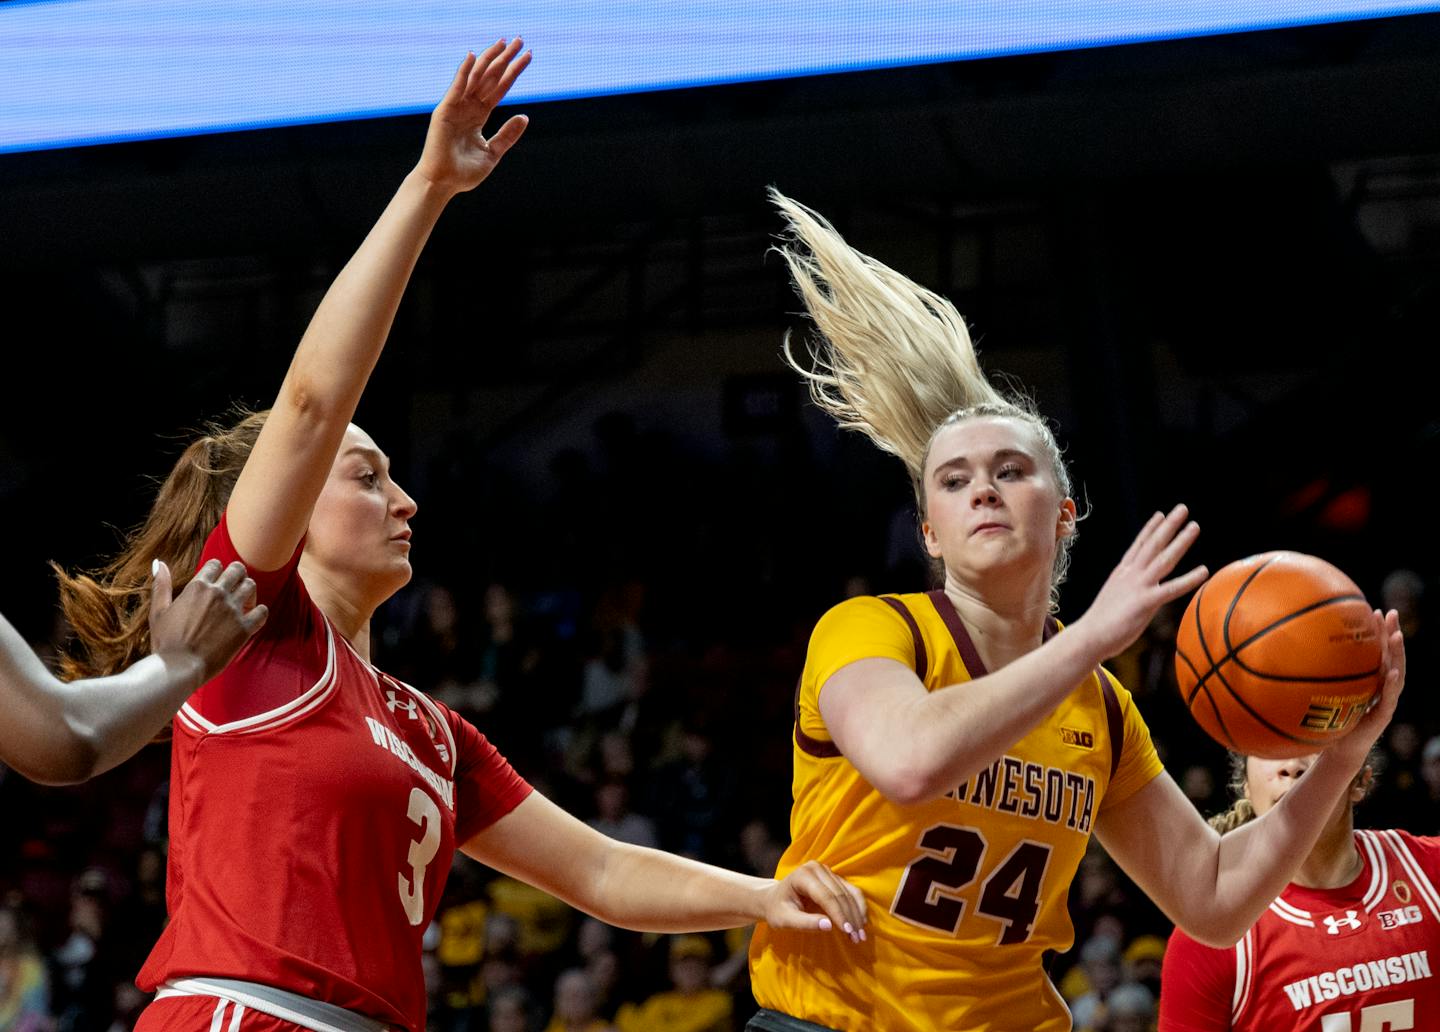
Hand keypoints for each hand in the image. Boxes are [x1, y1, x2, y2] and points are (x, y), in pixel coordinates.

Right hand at [149, 559, 267, 681]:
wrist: (179, 668)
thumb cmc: (166, 642)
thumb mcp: (159, 611)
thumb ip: (161, 585)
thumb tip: (158, 562)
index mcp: (197, 587)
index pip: (216, 564)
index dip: (217, 570)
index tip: (216, 581)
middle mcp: (218, 593)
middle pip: (238, 570)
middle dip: (237, 575)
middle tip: (234, 587)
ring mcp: (233, 610)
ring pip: (251, 586)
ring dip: (248, 591)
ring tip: (243, 602)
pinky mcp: (244, 628)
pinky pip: (263, 611)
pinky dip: (260, 613)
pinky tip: (252, 619)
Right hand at [415, 40, 531, 194]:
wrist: (444, 183)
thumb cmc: (464, 172)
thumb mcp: (493, 152)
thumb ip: (508, 134)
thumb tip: (525, 116)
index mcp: (478, 115)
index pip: (499, 88)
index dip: (512, 72)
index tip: (527, 57)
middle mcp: (468, 106)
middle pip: (490, 77)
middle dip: (504, 59)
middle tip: (519, 40)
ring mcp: (456, 107)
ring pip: (476, 78)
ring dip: (489, 59)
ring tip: (503, 43)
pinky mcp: (445, 111)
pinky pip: (456, 88)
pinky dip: (464, 72)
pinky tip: (474, 57)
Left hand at [760, 860, 867, 943]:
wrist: (774, 899)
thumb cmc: (777, 910)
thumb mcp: (784, 920)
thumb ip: (805, 923)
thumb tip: (829, 927)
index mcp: (802, 876)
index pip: (826, 896)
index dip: (839, 915)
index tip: (848, 933)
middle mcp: (816, 868)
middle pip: (839, 894)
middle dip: (850, 918)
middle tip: (857, 939)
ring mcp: (826, 870)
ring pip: (848, 893)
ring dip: (857, 914)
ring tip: (860, 935)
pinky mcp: (833, 877)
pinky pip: (850, 891)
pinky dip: (858, 907)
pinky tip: (861, 923)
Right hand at [1075, 504, 1207, 659]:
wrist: (1088, 636)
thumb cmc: (1099, 624)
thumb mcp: (1113, 601)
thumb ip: (1125, 593)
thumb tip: (1131, 597)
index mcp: (1121, 574)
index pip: (1138, 546)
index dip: (1150, 529)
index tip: (1160, 515)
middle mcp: (1130, 575)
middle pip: (1153, 544)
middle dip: (1168, 525)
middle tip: (1182, 508)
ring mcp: (1138, 586)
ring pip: (1164, 559)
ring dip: (1180, 541)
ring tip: (1195, 526)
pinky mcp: (1146, 602)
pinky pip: (1172, 588)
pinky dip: (1189, 579)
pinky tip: (1204, 570)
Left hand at [1327, 608, 1405, 764]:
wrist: (1338, 749)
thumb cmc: (1328, 720)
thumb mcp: (1320, 693)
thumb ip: (1314, 675)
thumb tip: (1286, 651)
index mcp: (1368, 679)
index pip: (1376, 651)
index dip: (1377, 631)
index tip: (1375, 610)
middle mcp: (1379, 686)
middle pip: (1390, 656)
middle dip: (1392, 634)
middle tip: (1392, 612)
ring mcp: (1385, 700)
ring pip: (1396, 673)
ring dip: (1398, 654)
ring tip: (1398, 635)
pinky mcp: (1383, 716)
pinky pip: (1389, 698)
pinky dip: (1392, 685)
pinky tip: (1393, 672)